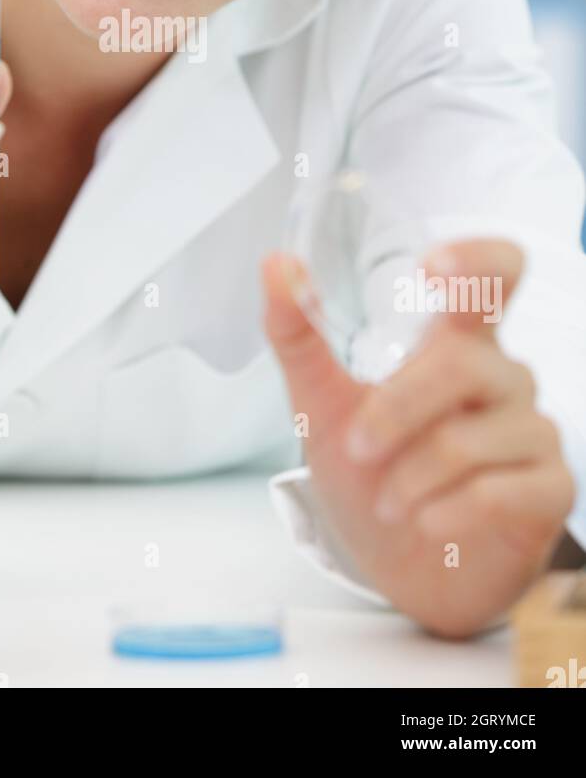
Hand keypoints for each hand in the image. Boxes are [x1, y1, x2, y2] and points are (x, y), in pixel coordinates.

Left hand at [262, 238, 575, 637]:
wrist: (399, 564)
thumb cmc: (372, 472)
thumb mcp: (322, 403)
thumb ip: (298, 334)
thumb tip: (275, 263)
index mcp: (456, 342)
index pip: (497, 275)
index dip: (477, 261)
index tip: (433, 267)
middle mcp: (503, 376)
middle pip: (461, 364)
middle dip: (396, 411)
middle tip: (358, 449)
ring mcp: (533, 431)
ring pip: (469, 438)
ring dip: (410, 477)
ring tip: (389, 502)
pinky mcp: (550, 488)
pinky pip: (499, 491)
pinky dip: (447, 511)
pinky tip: (428, 522)